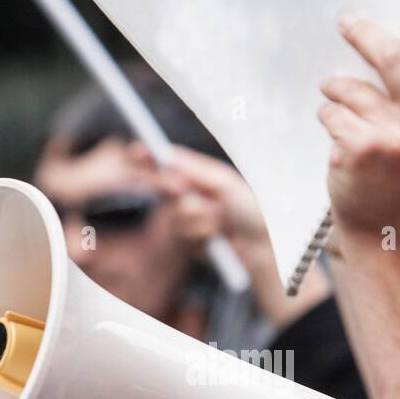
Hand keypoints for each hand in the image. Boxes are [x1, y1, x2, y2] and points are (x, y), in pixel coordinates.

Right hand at [137, 142, 331, 329]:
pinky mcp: (189, 244)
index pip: (168, 166)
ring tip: (221, 220)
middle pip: (164, 188)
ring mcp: (188, 222)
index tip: (136, 152)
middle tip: (182, 188)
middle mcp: (191, 198)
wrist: (263, 247)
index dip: (150, 159)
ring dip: (198, 216)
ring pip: (175, 213)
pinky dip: (202, 233)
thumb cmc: (251, 210)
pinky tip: (218, 237)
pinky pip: (184, 234)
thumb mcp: (224, 183)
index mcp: (199, 179)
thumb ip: (195, 170)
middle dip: (174, 188)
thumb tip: (168, 156)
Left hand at [318, 0, 399, 251]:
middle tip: (348, 23)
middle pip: (397, 55)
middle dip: (364, 34)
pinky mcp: (364, 148)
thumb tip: (397, 37)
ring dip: (338, 90)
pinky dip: (329, 117)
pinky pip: (334, 111)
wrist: (392, 240)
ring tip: (339, 105)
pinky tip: (338, 139)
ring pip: (354, 87)